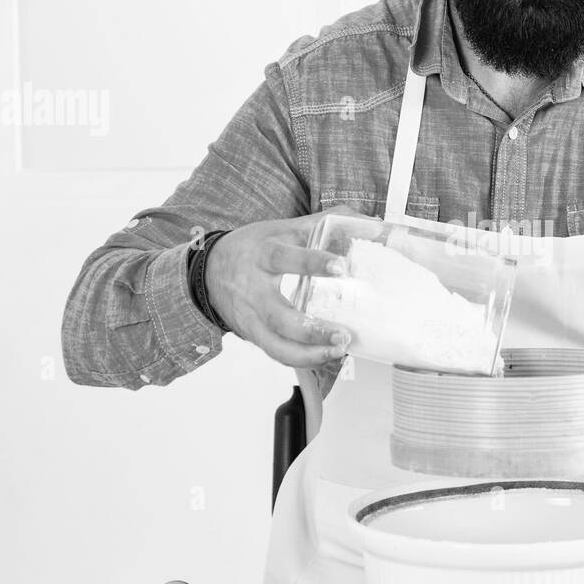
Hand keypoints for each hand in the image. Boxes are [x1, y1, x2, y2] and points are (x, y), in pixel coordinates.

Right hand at [204, 207, 370, 369]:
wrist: (209, 270)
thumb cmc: (255, 247)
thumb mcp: (284, 228)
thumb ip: (326, 223)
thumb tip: (374, 224)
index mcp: (263, 254)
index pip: (284, 258)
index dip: (312, 262)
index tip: (341, 267)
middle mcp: (254, 289)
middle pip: (279, 316)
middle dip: (311, 330)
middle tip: (343, 333)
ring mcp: (251, 317)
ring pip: (276, 344)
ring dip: (309, 353)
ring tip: (338, 350)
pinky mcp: (252, 335)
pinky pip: (276, 353)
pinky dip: (302, 359)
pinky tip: (325, 357)